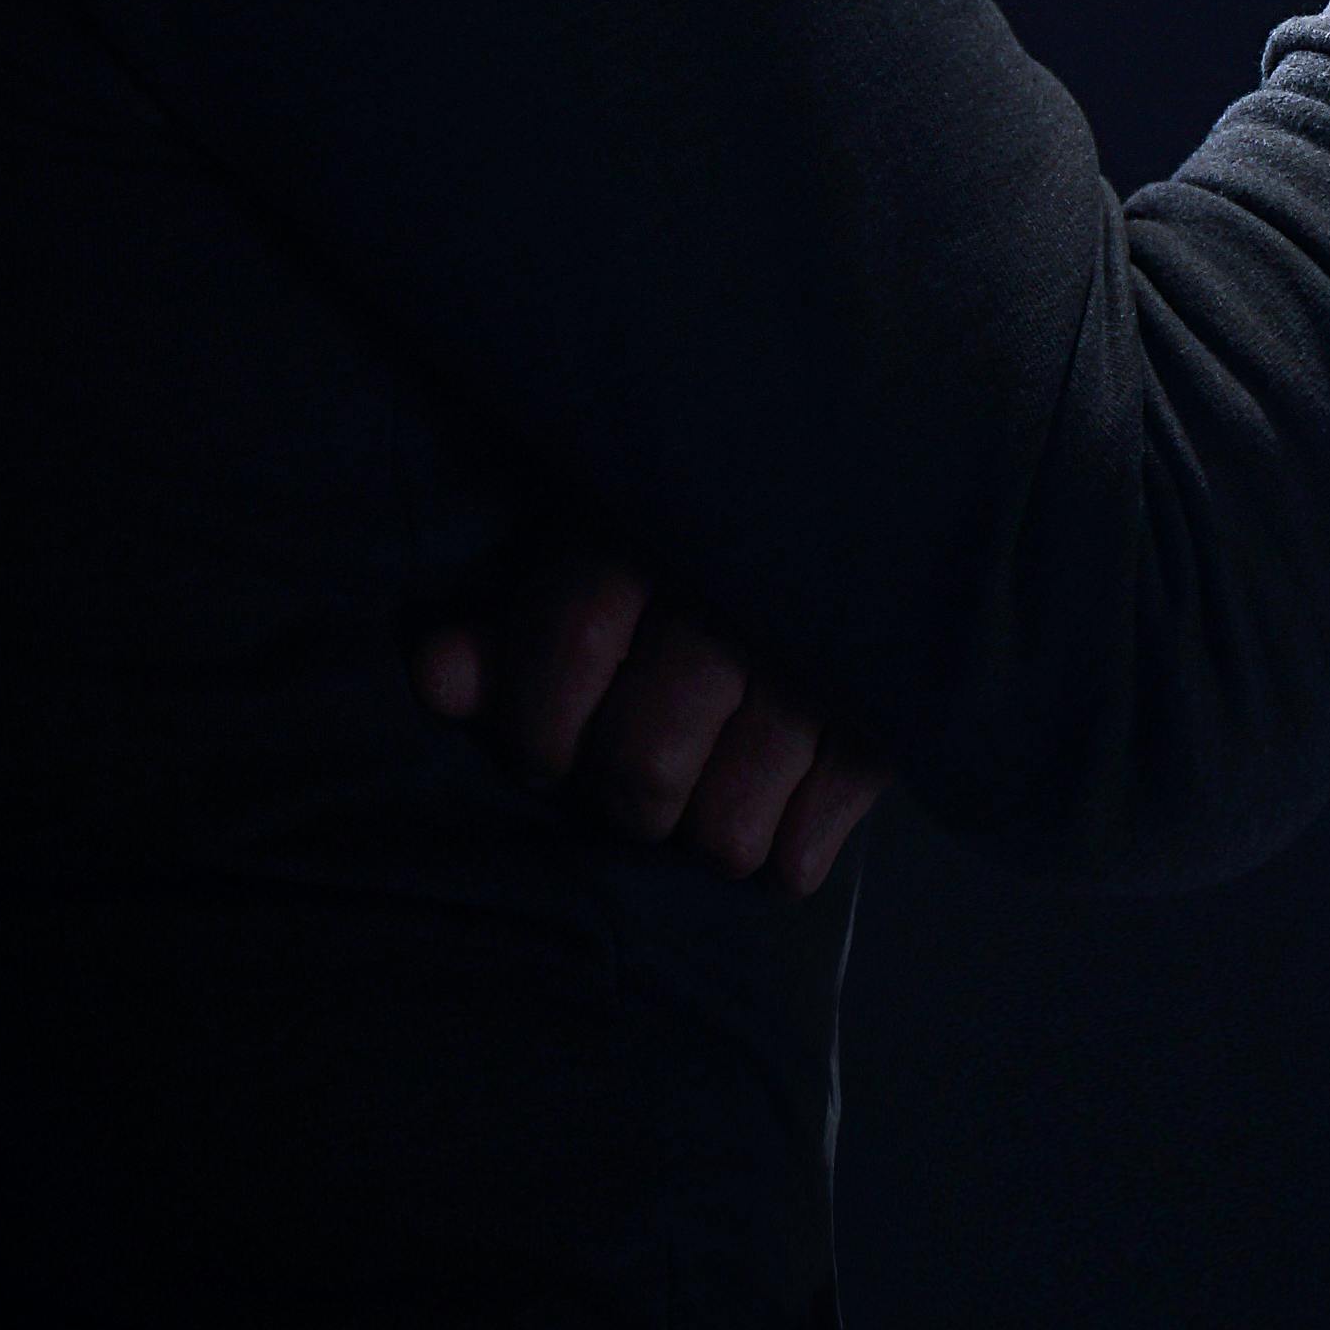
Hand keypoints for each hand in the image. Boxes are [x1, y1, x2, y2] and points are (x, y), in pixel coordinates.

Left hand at [411, 556, 884, 897]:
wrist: (863, 476)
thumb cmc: (697, 532)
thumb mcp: (601, 547)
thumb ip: (515, 620)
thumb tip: (437, 679)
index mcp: (660, 519)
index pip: (573, 640)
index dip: (536, 723)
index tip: (541, 744)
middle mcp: (743, 589)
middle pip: (643, 765)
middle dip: (617, 793)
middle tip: (630, 767)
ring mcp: (825, 661)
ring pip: (724, 834)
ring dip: (699, 829)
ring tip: (705, 780)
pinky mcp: (891, 721)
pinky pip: (805, 852)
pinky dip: (781, 851)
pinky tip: (778, 801)